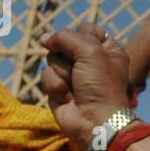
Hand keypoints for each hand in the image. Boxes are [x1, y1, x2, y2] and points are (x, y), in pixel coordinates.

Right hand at [39, 23, 133, 150]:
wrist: (96, 121)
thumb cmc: (101, 86)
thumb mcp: (90, 51)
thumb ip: (66, 37)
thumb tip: (43, 38)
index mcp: (106, 49)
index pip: (85, 29)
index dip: (81, 37)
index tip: (89, 50)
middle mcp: (90, 61)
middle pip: (64, 42)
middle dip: (69, 57)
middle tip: (80, 71)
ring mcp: (73, 75)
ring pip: (52, 59)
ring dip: (63, 73)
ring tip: (76, 88)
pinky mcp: (59, 88)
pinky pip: (46, 76)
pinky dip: (56, 86)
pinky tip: (68, 99)